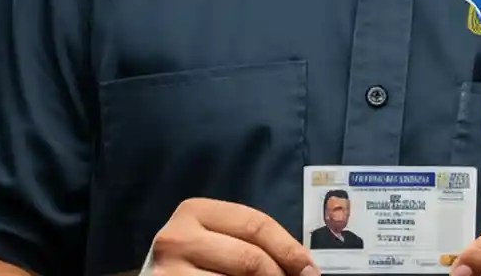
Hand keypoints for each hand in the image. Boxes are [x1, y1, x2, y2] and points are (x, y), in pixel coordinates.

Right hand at [143, 197, 319, 275]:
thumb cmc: (194, 259)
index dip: (290, 249)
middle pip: (250, 259)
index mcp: (194, 211)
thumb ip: (250, 242)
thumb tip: (304, 267)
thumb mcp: (217, 239)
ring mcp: (169, 271)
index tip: (311, 271)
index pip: (256, 224)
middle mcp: (177, 238)